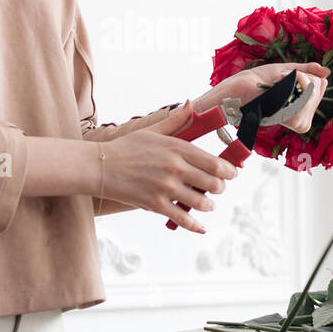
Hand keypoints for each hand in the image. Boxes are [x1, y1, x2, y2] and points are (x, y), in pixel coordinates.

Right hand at [100, 102, 238, 232]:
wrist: (101, 166)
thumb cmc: (126, 148)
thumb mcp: (153, 131)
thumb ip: (176, 120)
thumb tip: (190, 104)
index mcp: (177, 148)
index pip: (213, 162)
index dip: (228, 171)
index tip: (231, 174)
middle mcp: (175, 168)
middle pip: (212, 183)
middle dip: (220, 188)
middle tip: (218, 189)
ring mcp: (166, 187)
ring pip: (201, 202)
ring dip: (208, 205)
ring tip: (207, 204)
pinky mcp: (156, 204)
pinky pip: (182, 218)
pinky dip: (195, 225)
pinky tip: (201, 227)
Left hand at [204, 61, 330, 133]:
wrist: (236, 87)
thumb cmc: (256, 82)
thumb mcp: (286, 73)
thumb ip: (307, 72)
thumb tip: (327, 72)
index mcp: (301, 110)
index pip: (322, 86)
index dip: (307, 74)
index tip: (289, 76)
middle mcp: (299, 119)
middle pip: (318, 86)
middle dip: (301, 74)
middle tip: (281, 78)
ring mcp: (292, 117)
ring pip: (311, 89)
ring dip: (294, 77)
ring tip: (277, 81)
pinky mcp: (283, 114)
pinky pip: (301, 91)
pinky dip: (290, 80)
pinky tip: (277, 83)